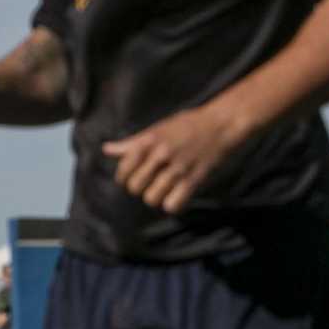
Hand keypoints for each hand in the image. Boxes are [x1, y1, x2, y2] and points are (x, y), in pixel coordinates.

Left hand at [101, 103, 250, 212]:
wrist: (221, 123)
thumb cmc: (187, 125)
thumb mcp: (157, 128)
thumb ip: (132, 143)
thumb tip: (107, 149)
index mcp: (149, 140)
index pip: (123, 169)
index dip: (124, 177)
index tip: (131, 177)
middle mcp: (161, 154)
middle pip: (135, 187)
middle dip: (139, 189)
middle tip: (149, 183)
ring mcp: (178, 167)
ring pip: (151, 198)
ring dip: (156, 197)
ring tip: (163, 190)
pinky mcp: (195, 179)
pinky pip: (173, 205)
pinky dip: (172, 204)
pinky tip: (176, 196)